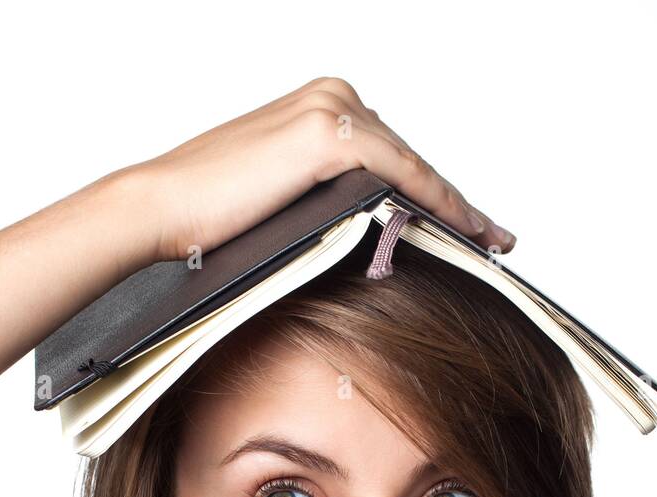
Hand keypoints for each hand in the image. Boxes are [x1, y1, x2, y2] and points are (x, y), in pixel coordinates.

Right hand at [122, 75, 514, 263]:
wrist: (160, 208)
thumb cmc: (207, 215)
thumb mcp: (281, 198)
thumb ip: (325, 195)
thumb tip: (372, 226)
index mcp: (320, 103)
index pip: (393, 152)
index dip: (437, 191)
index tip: (474, 224)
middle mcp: (332, 96)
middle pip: (411, 158)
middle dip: (454, 201)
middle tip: (496, 237)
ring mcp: (332, 111)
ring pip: (414, 166)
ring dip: (456, 206)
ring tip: (491, 241)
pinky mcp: (329, 137)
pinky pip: (403, 174)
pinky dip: (439, 203)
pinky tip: (467, 230)